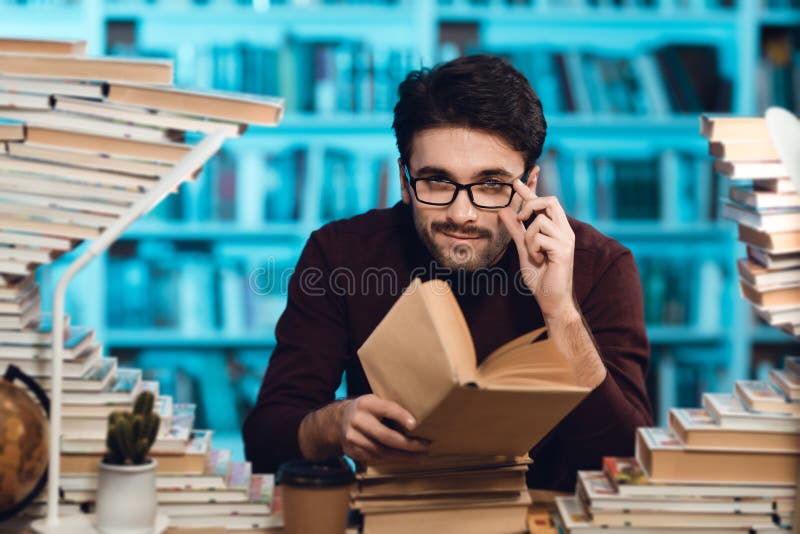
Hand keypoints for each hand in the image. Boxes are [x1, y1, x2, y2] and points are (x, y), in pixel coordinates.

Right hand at [337, 394, 428, 463]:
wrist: (337, 421)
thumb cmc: (367, 410)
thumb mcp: (374, 402)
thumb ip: (390, 409)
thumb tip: (419, 421)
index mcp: (366, 403)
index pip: (386, 409)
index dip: (400, 416)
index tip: (415, 425)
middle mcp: (357, 420)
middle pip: (385, 436)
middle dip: (407, 444)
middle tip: (425, 446)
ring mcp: (353, 438)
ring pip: (382, 451)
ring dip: (403, 456)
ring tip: (420, 456)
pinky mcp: (352, 452)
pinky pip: (376, 458)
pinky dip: (393, 459)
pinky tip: (405, 458)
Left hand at [498, 180, 577, 321]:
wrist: (551, 299)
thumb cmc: (540, 276)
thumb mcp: (523, 249)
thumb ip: (516, 230)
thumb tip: (504, 211)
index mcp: (557, 228)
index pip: (545, 202)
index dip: (531, 190)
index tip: (516, 181)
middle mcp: (565, 230)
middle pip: (550, 200)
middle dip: (531, 204)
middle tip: (522, 218)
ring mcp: (566, 239)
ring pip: (540, 221)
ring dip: (529, 237)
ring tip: (534, 253)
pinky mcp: (564, 249)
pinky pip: (539, 237)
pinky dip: (533, 249)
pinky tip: (540, 260)